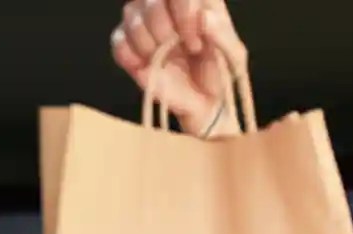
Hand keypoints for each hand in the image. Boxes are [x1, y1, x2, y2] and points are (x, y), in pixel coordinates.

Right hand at [110, 0, 246, 135]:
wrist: (207, 104)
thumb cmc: (221, 74)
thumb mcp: (234, 57)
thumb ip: (222, 34)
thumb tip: (203, 16)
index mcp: (195, 2)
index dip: (182, 10)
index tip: (195, 41)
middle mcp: (167, 7)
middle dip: (164, 26)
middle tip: (185, 51)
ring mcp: (145, 24)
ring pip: (131, 13)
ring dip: (148, 40)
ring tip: (165, 58)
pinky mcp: (130, 46)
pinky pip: (118, 40)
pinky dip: (130, 53)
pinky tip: (146, 65)